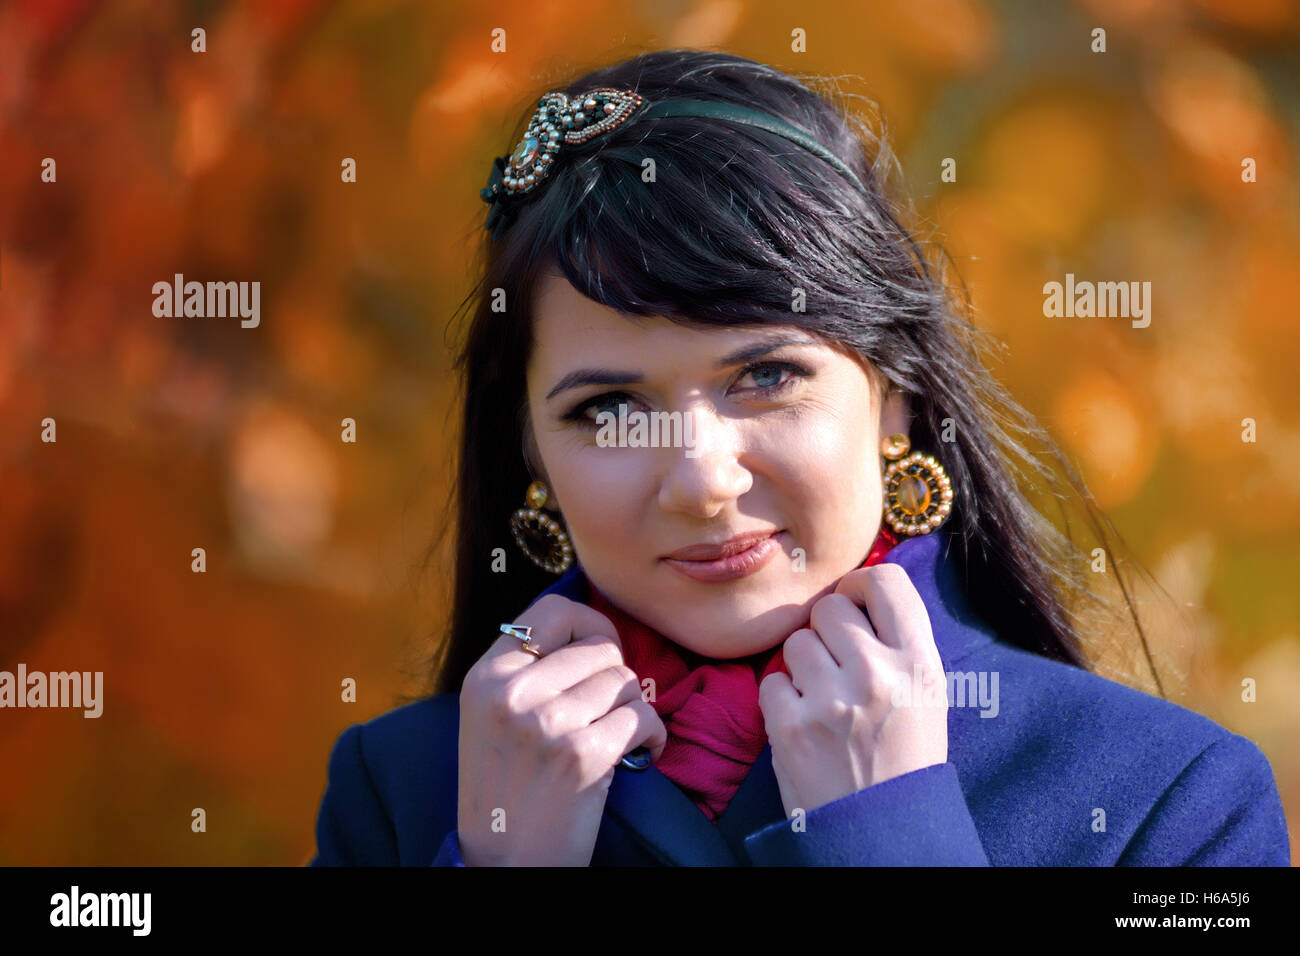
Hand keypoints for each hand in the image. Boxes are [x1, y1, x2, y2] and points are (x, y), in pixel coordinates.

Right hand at [456, 594, 666, 865]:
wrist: (504, 864)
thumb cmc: (505, 790)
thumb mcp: (490, 716)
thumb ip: (525, 670)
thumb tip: (587, 627)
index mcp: (486, 676)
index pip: (552, 611)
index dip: (589, 624)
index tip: (600, 650)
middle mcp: (511, 693)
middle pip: (600, 647)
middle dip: (615, 677)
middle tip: (608, 709)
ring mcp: (547, 723)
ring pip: (624, 680)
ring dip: (633, 708)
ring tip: (617, 735)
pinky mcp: (583, 754)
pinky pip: (643, 717)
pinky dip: (652, 736)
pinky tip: (640, 753)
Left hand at [758, 562, 947, 817]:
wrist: (883, 835)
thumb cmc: (904, 761)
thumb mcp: (926, 698)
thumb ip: (898, 644)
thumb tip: (858, 592)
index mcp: (920, 666)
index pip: (887, 581)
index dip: (861, 583)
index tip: (854, 600)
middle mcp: (878, 675)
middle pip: (830, 607)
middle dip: (827, 631)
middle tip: (837, 665)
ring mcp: (831, 700)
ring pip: (796, 642)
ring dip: (802, 666)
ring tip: (823, 701)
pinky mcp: (790, 726)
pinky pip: (771, 681)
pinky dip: (781, 701)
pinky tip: (804, 724)